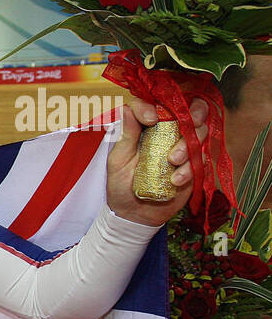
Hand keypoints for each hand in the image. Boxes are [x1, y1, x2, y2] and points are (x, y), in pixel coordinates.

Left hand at [106, 97, 209, 226]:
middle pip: (190, 111)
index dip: (156, 105)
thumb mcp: (118, 159)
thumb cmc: (121, 185)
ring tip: (172, 160)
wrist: (134, 214)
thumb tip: (129, 107)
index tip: (149, 119)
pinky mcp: (193, 167)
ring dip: (189, 144)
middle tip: (187, 122)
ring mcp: (183, 150)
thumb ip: (127, 134)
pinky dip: (189, 168)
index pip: (158, 104)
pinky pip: (201, 160)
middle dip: (194, 113)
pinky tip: (175, 180)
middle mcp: (168, 134)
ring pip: (199, 133)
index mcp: (148, 128)